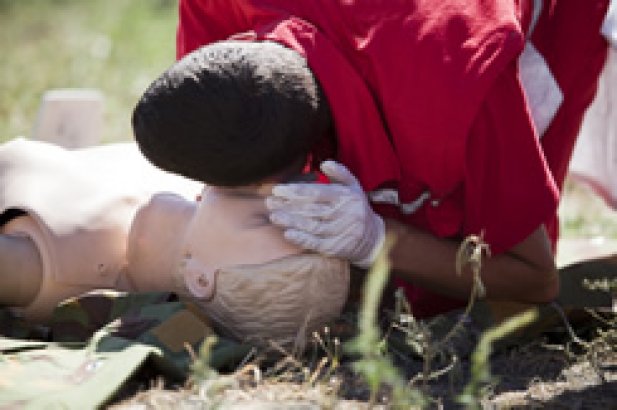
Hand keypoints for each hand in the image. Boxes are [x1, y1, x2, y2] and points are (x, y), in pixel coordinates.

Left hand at [266, 160, 384, 267]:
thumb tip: (325, 163)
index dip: (296, 191)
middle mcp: (343, 214)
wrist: (372, 238)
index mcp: (345, 197)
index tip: (278, 190)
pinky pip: (316, 243)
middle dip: (288, 206)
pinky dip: (301, 239)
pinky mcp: (335, 248)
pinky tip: (288, 234)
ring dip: (291, 221)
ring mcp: (339, 232)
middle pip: (311, 209)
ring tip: (274, 216)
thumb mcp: (354, 187)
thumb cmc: (357, 208)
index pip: (317, 193)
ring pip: (312, 226)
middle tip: (270, 202)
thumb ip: (340, 173)